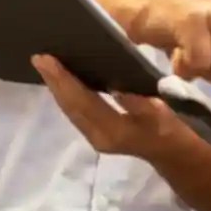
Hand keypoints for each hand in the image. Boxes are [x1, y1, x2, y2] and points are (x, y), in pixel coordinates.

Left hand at [32, 54, 187, 159]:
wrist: (171, 153)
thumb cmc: (169, 130)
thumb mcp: (161, 115)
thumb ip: (139, 104)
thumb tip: (116, 88)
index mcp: (112, 131)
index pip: (82, 102)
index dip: (64, 80)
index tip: (48, 60)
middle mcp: (97, 136)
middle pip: (70, 106)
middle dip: (53, 81)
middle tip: (39, 57)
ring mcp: (94, 136)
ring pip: (70, 110)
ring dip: (56, 87)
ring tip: (45, 65)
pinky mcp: (95, 132)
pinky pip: (75, 111)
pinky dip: (65, 94)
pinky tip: (60, 81)